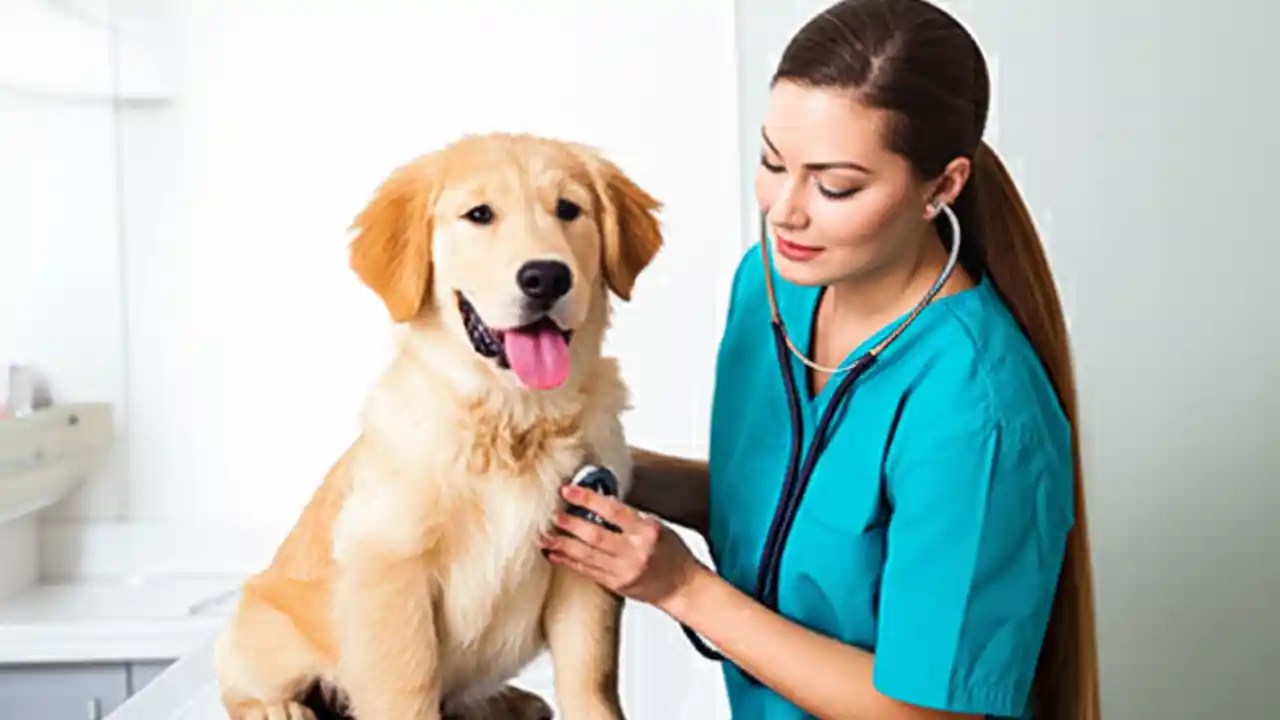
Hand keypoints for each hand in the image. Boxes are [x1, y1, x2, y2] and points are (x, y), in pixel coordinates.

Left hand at [539, 484, 709, 610]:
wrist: (682, 586)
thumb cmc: (672, 554)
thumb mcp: (657, 527)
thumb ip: (629, 519)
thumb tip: (598, 504)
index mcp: (646, 532)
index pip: (613, 511)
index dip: (588, 499)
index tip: (569, 490)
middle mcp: (634, 552)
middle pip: (595, 536)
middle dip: (569, 524)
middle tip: (551, 515)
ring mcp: (624, 571)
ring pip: (586, 555)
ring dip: (562, 544)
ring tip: (544, 536)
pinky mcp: (616, 585)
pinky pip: (588, 571)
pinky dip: (569, 561)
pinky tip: (556, 554)